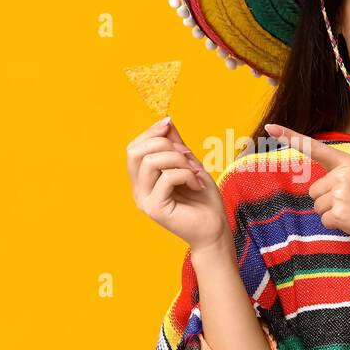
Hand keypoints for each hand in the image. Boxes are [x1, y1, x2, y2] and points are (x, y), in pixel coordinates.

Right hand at [127, 118, 228, 252]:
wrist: (215, 228)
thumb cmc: (203, 199)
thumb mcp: (190, 164)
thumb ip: (176, 145)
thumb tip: (165, 121)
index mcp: (142, 180)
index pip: (133, 148)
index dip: (150, 132)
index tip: (169, 125)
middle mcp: (139, 190)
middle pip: (136, 152)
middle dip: (165, 144)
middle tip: (188, 156)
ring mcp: (144, 201)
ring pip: (151, 161)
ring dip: (178, 159)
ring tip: (194, 171)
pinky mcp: (155, 209)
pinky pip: (166, 177)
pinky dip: (186, 174)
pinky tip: (197, 184)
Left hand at [265, 104, 349, 250]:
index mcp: (347, 162)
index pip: (315, 146)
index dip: (290, 137)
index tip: (270, 127)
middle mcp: (342, 175)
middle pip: (314, 189)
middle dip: (328, 198)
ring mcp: (340, 195)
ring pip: (317, 206)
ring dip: (332, 212)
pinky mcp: (340, 214)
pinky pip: (325, 220)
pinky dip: (337, 224)